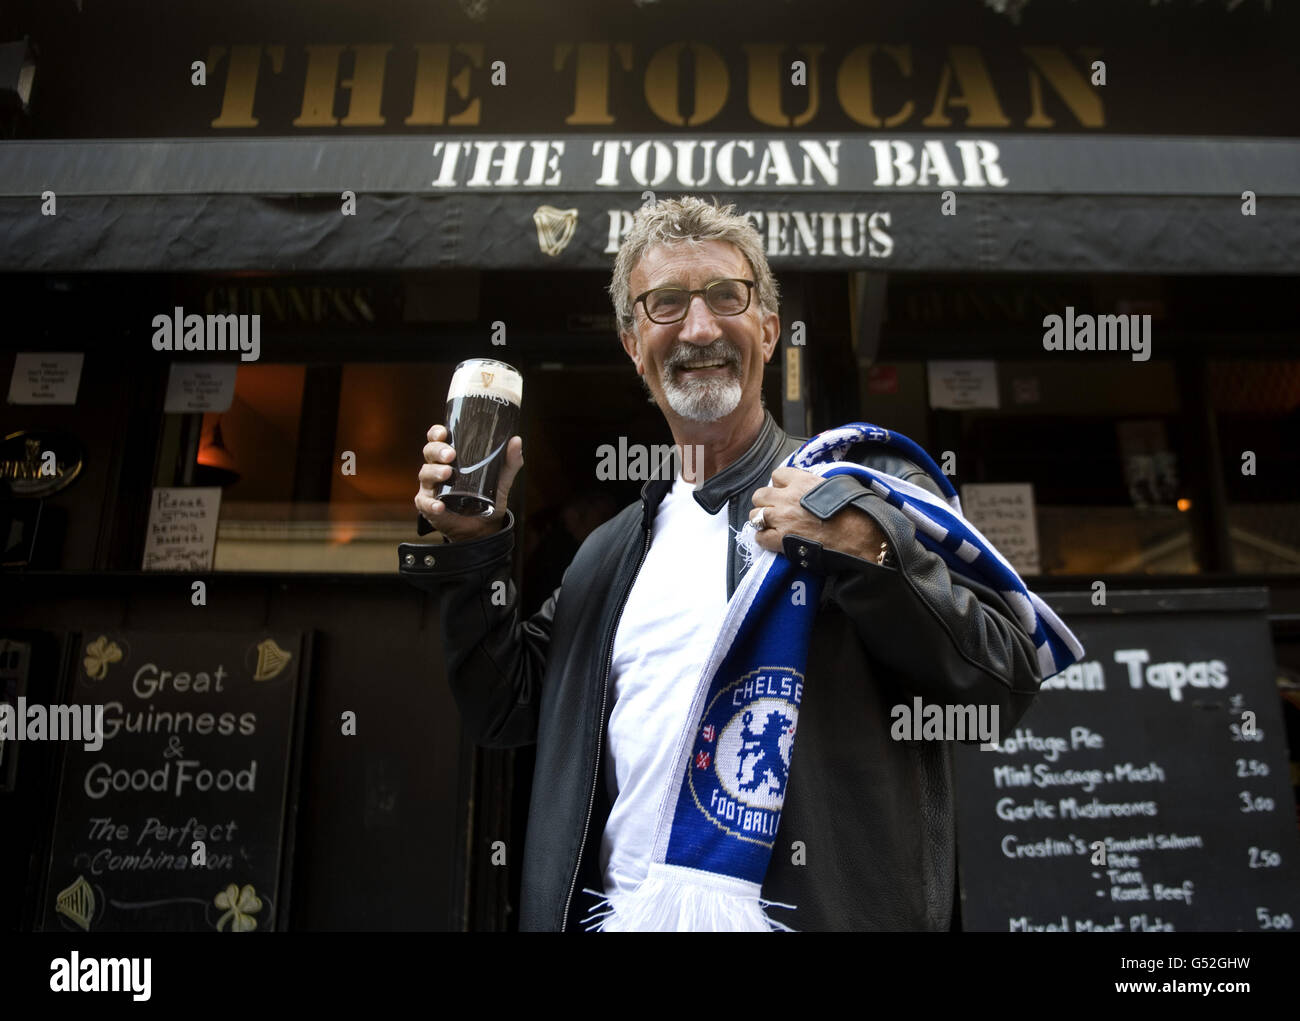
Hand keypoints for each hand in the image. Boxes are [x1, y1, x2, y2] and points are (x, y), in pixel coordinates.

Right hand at [416, 424, 523, 541]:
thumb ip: (509, 462)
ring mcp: (431, 487)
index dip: (436, 433)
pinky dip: (431, 504)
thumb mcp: (501, 480)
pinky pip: (425, 503)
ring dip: (435, 472)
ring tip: (447, 473)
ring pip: (425, 474)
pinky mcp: (428, 506)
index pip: (437, 439)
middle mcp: (437, 468)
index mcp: (450, 457)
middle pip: (429, 452)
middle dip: (438, 451)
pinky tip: (439, 506)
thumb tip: (517, 441)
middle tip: (451, 455)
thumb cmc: (488, 498)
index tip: (444, 433)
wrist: (485, 527)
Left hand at [750, 468, 887, 561]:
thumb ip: (817, 483)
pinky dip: (764, 539)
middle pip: (760, 494)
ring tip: (774, 526)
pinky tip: (774, 541)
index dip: (780, 484)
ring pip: (755, 515)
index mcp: (802, 482)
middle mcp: (787, 498)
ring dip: (763, 520)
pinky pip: (759, 538)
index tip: (786, 492)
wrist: (858, 538)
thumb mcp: (838, 485)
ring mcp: (782, 519)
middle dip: (766, 502)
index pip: (777, 474)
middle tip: (776, 510)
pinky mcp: (780, 540)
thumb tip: (810, 486)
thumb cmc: (854, 511)